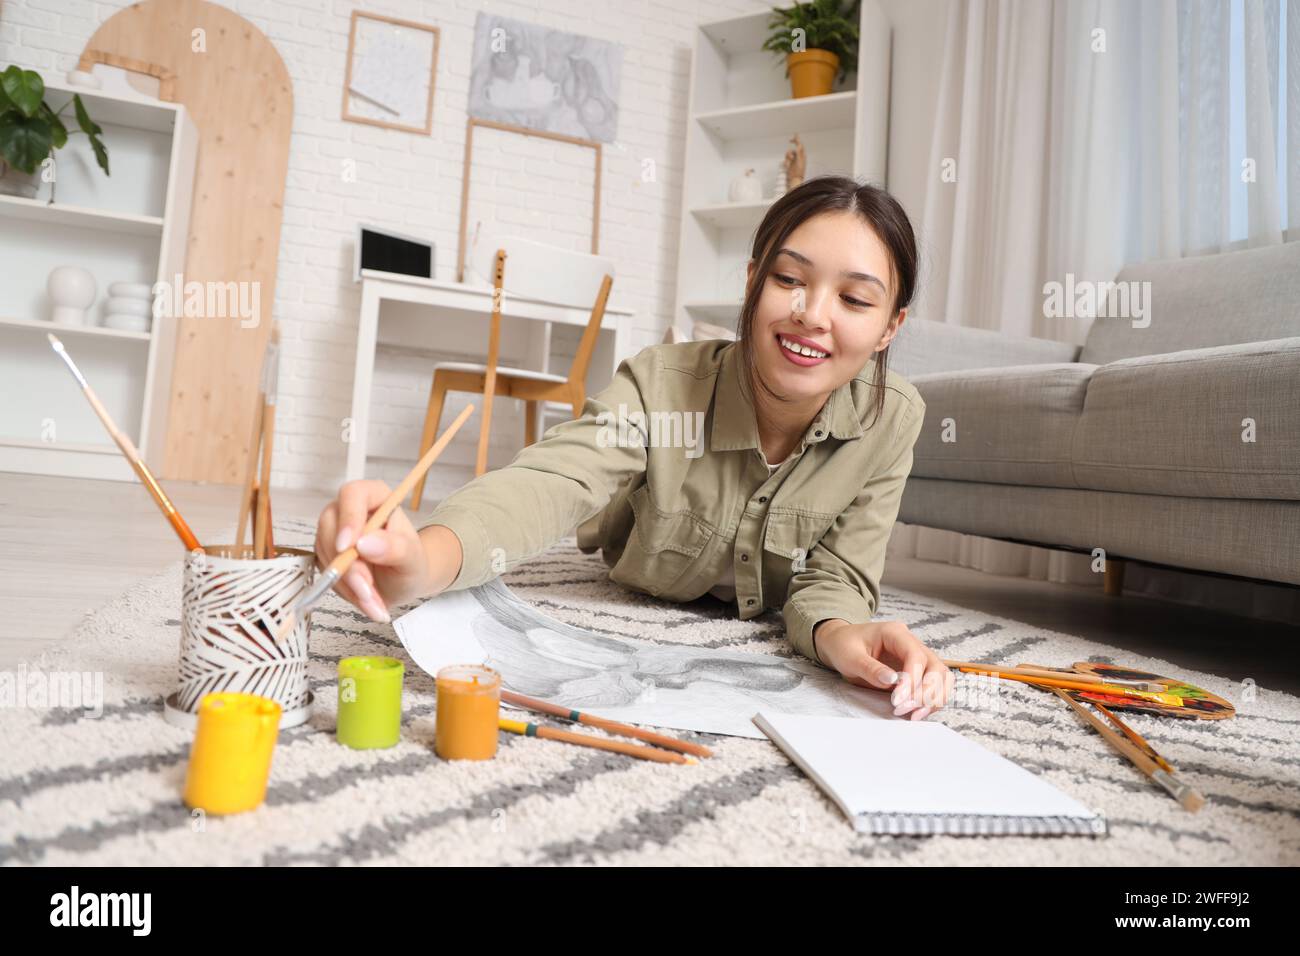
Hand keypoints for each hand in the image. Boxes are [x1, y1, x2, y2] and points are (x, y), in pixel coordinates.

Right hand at [314, 480, 462, 621]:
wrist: (403, 582)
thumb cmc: (410, 562)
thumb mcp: (412, 558)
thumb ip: (395, 548)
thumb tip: (365, 543)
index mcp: (374, 497)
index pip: (353, 494)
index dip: (348, 518)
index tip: (348, 546)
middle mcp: (348, 510)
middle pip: (330, 526)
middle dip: (348, 565)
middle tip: (367, 590)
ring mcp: (333, 532)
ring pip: (326, 554)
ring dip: (349, 584)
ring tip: (375, 603)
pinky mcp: (325, 555)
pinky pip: (325, 573)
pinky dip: (345, 592)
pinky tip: (366, 601)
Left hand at [813, 619, 954, 719]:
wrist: (840, 644)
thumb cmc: (844, 646)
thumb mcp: (850, 656)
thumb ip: (870, 668)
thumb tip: (892, 681)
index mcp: (895, 633)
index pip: (915, 655)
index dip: (911, 679)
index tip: (897, 700)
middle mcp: (911, 643)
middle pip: (936, 667)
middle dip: (925, 692)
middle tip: (904, 709)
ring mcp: (917, 657)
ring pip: (941, 677)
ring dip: (932, 698)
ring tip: (913, 715)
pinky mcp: (917, 672)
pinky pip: (934, 686)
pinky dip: (930, 701)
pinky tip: (915, 713)